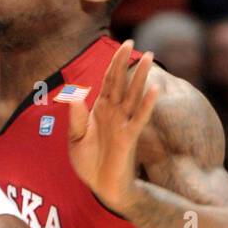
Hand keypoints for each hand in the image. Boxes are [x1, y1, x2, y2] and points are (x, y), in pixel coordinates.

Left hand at [67, 41, 158, 213]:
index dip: (113, 64)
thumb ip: (76, 118)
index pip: (108, 81)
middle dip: (125, 62)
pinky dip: (146, 104)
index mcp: (100, 110)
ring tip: (149, 57)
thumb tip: (74, 95)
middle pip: (121, 82)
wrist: (100, 186)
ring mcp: (123, 124)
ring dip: (140, 77)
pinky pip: (139, 118)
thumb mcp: (75, 140)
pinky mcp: (129, 138)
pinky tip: (153, 90)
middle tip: (132, 41)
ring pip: (133, 95)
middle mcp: (114, 113)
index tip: (122, 45)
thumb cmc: (89, 163)